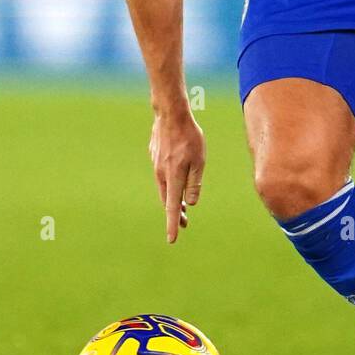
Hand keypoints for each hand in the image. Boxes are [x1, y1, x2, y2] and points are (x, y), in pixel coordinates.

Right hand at [148, 110, 205, 243]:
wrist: (170, 114)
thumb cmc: (190, 136)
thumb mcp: (199, 161)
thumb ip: (195, 183)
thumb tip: (191, 203)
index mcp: (173, 177)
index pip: (173, 207)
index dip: (173, 224)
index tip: (172, 240)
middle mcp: (162, 174)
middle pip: (168, 200)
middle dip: (176, 214)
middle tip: (185, 223)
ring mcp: (156, 165)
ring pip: (164, 188)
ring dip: (173, 199)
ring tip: (183, 207)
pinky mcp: (154, 157)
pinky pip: (162, 175)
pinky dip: (169, 183)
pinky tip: (176, 179)